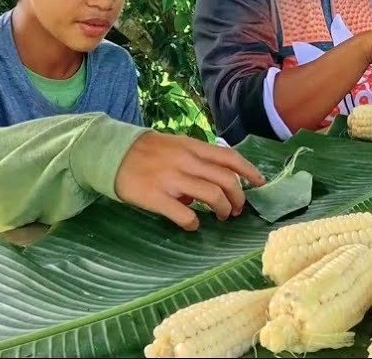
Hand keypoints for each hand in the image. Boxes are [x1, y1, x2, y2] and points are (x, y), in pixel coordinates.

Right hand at [113, 132, 265, 230]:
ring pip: (212, 196)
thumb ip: (198, 160)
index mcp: (192, 147)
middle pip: (226, 180)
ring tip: (221, 217)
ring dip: (222, 210)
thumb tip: (214, 183)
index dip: (249, 171)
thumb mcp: (176, 146)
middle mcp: (186, 161)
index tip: (260, 183)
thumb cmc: (147, 152)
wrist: (110, 154)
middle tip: (236, 209)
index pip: (229, 157)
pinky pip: (184, 214)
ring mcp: (171, 179)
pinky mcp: (155, 197)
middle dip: (238, 197)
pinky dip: (194, 223)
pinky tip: (193, 225)